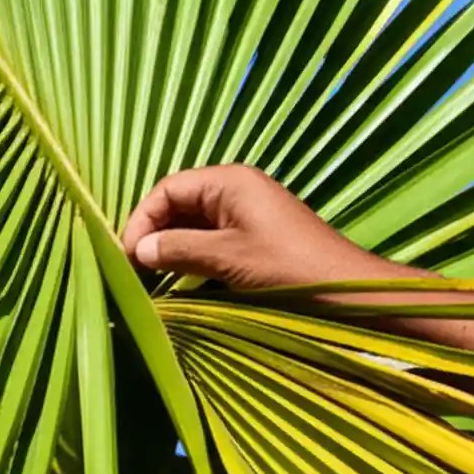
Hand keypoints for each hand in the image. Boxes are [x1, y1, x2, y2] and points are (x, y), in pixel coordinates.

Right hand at [122, 165, 419, 289]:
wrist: (347, 291)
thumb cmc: (290, 268)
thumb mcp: (228, 258)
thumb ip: (179, 250)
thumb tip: (138, 250)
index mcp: (229, 182)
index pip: (168, 190)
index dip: (141, 220)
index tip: (126, 256)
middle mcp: (237, 190)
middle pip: (179, 206)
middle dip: (155, 237)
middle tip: (134, 273)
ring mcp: (250, 214)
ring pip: (196, 227)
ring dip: (174, 252)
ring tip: (152, 283)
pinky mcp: (259, 239)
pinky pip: (215, 243)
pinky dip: (196, 261)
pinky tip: (183, 286)